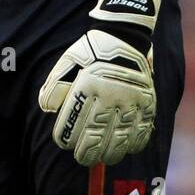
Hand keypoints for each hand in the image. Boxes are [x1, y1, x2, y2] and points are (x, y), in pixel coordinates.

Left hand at [38, 0, 161, 166]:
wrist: (124, 35)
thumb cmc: (90, 52)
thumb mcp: (67, 61)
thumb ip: (55, 85)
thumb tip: (47, 109)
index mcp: (88, 84)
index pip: (74, 121)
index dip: (66, 137)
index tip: (63, 143)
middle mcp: (111, 94)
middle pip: (97, 135)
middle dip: (86, 152)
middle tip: (82, 158)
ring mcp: (132, 99)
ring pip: (120, 137)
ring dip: (110, 153)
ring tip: (102, 158)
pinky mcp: (148, 101)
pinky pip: (143, 129)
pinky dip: (135, 143)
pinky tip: (126, 149)